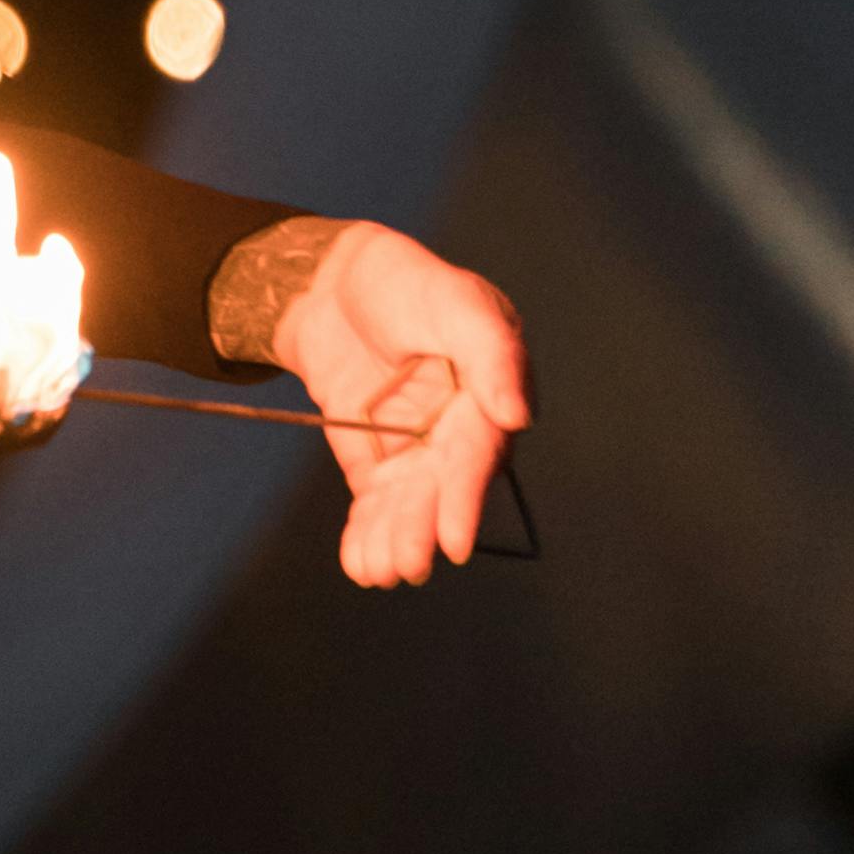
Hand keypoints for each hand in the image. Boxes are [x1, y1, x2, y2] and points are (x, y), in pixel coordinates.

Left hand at [272, 219, 532, 586]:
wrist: (335, 281)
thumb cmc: (406, 282)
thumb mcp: (455, 303)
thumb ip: (491, 352)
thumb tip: (518, 414)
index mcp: (491, 394)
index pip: (478, 452)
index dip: (465, 497)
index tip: (453, 540)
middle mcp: (460, 432)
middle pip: (443, 489)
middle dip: (425, 529)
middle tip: (409, 565)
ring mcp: (419, 450)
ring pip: (412, 506)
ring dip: (398, 542)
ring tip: (379, 572)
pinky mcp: (378, 461)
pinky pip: (378, 505)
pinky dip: (368, 535)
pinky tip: (360, 564)